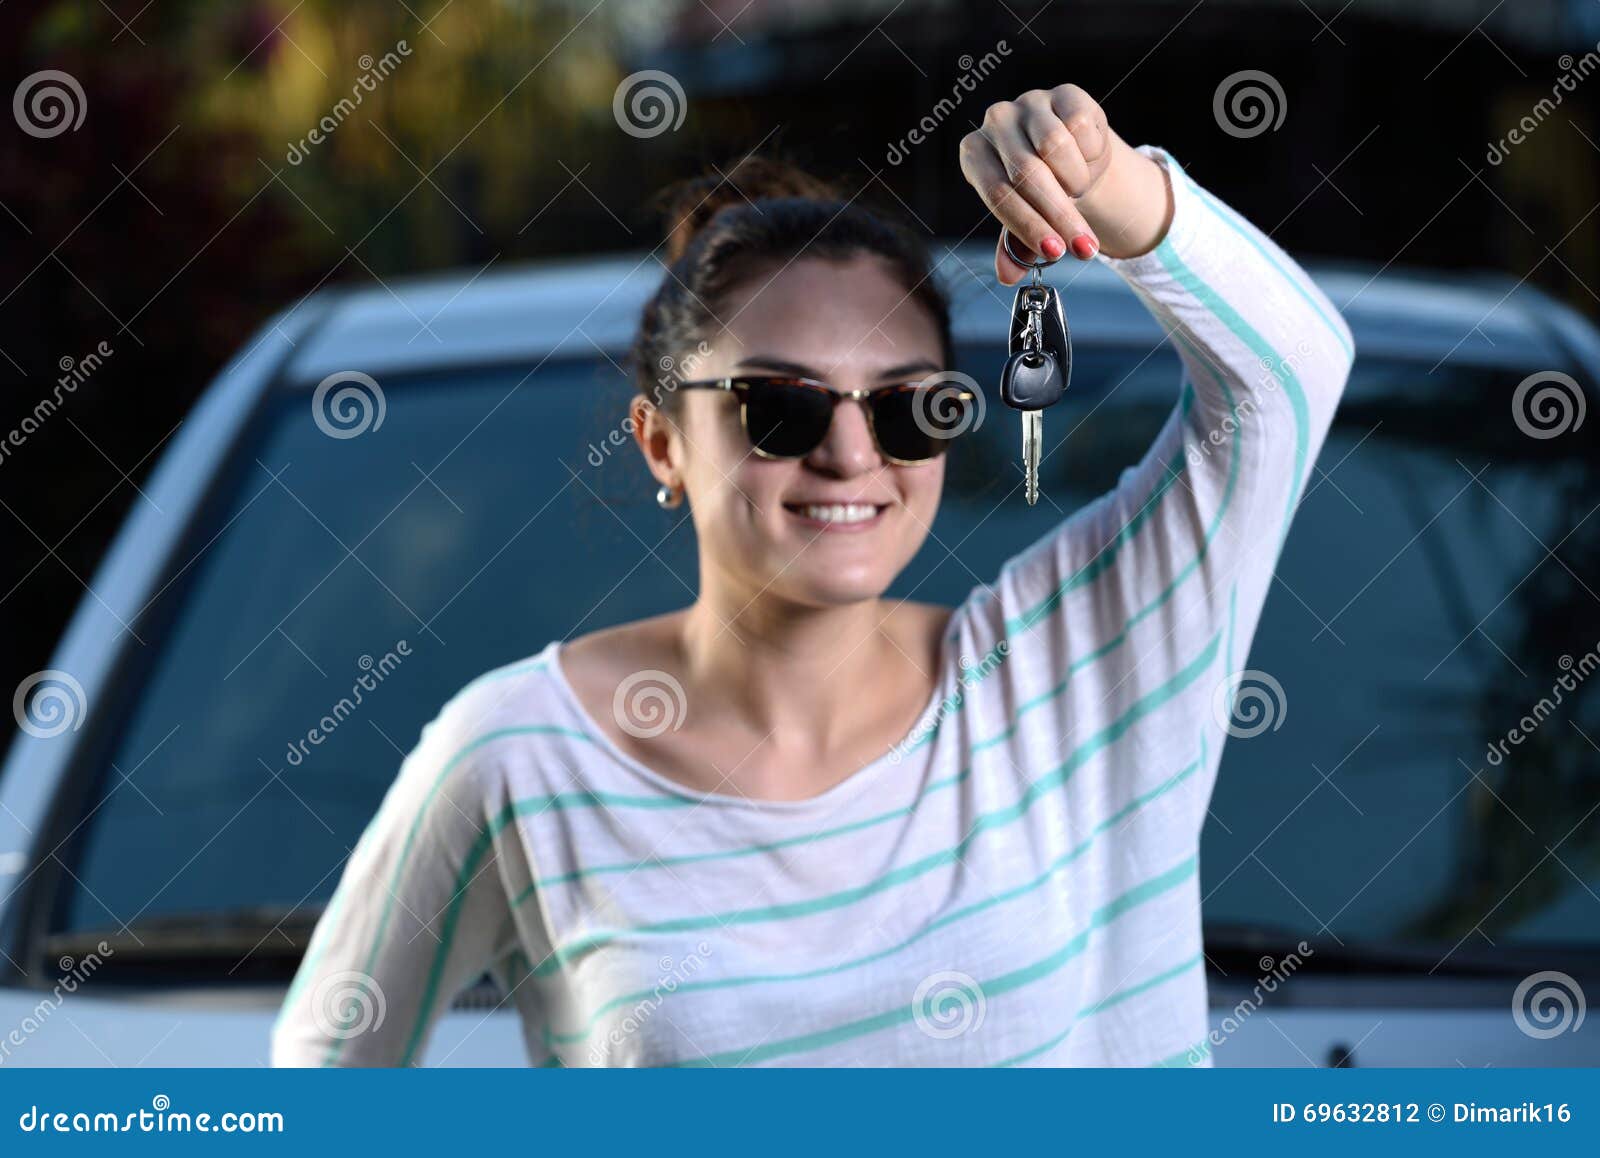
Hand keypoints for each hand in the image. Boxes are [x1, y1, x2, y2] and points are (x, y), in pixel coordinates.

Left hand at [959, 84, 1172, 282]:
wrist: (1075, 156)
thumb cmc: (1041, 192)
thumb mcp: (1026, 218)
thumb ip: (1015, 246)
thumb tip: (1007, 276)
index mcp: (974, 154)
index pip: (998, 194)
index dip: (1029, 226)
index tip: (1055, 253)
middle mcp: (996, 122)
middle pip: (1026, 174)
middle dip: (1059, 216)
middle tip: (1083, 247)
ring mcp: (1029, 102)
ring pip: (1055, 146)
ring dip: (1075, 180)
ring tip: (1078, 191)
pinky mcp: (1064, 92)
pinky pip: (1081, 125)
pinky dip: (1090, 152)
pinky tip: (1087, 159)